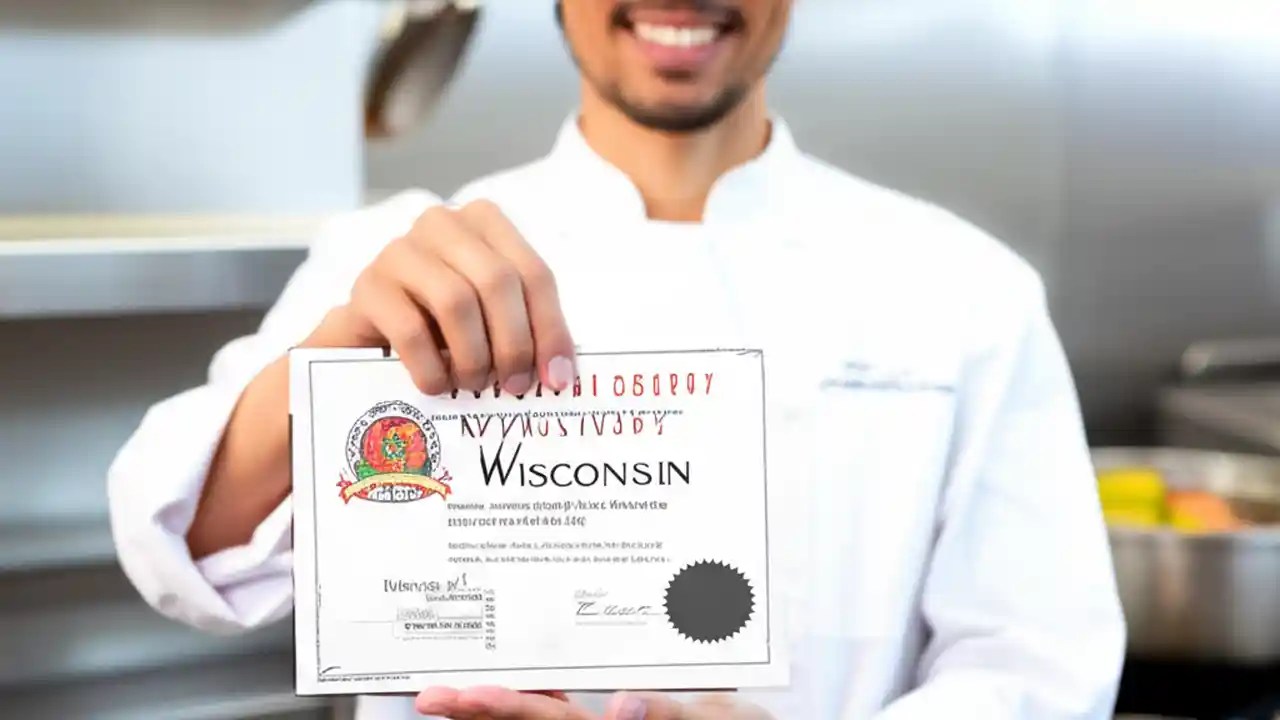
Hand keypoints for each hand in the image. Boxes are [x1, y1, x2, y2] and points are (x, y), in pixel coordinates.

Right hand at [305, 200, 575, 394]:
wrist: (367, 338)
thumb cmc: (440, 327)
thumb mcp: (490, 319)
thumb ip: (525, 328)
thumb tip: (562, 374)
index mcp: (484, 222)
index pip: (534, 273)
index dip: (551, 329)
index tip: (557, 379)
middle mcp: (442, 224)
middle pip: (497, 281)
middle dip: (514, 343)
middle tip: (515, 386)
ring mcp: (400, 251)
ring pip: (456, 301)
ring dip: (473, 356)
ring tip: (474, 384)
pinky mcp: (367, 286)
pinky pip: (410, 329)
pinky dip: (431, 367)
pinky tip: (437, 386)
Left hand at [414, 687, 772, 719]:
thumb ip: (670, 716)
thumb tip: (622, 706)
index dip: (504, 707)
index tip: (462, 696)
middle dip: (478, 707)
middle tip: (430, 694)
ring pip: (544, 716)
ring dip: (500, 701)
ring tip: (449, 690)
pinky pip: (569, 712)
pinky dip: (541, 695)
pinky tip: (523, 678)